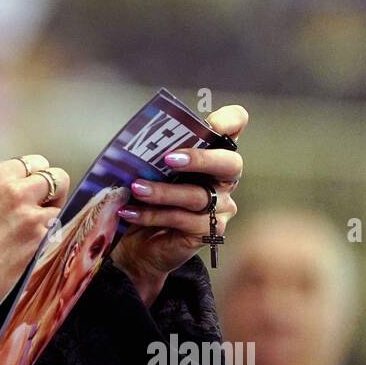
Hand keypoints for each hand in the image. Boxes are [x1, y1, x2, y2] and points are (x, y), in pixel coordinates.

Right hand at [0, 154, 70, 330]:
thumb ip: (1, 192)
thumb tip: (24, 188)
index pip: (34, 162)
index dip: (35, 176)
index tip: (34, 186)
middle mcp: (14, 189)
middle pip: (57, 176)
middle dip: (53, 192)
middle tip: (43, 205)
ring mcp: (31, 214)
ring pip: (60, 206)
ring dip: (50, 218)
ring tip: (28, 234)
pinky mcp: (41, 238)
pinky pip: (57, 231)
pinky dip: (49, 238)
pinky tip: (28, 250)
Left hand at [110, 105, 247, 305]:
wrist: (137, 243)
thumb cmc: (147, 197)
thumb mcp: (148, 171)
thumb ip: (153, 154)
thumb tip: (139, 142)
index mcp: (213, 152)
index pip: (235, 126)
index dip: (229, 121)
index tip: (211, 124)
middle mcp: (223, 178)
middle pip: (229, 163)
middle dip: (200, 159)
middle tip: (169, 159)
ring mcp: (220, 206)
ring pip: (198, 196)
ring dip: (163, 192)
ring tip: (136, 188)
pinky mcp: (208, 231)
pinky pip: (182, 220)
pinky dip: (153, 214)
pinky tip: (130, 211)